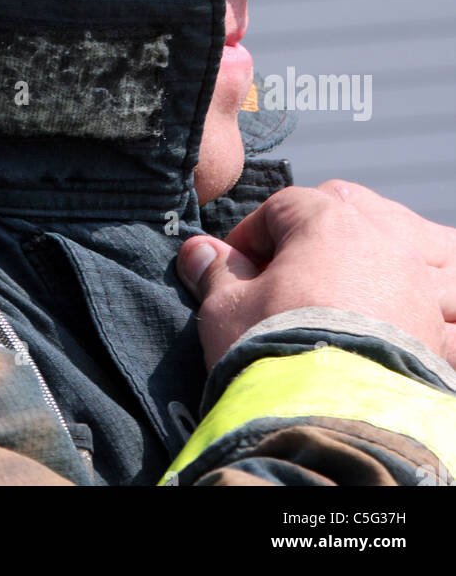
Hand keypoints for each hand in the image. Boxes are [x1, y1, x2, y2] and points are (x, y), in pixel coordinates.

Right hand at [176, 180, 455, 371]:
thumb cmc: (276, 352)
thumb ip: (215, 273)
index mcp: (328, 220)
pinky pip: (413, 305)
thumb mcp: (226, 309)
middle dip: (308, 247)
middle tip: (278, 287)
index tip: (233, 268)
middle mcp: (381, 242)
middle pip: (341, 223)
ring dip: (355, 275)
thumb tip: (197, 251)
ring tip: (324, 312)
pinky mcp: (433, 330)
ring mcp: (415, 285)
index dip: (252, 235)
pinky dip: (390, 311)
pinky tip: (363, 337)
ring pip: (384, 261)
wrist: (335, 423)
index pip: (284, 206)